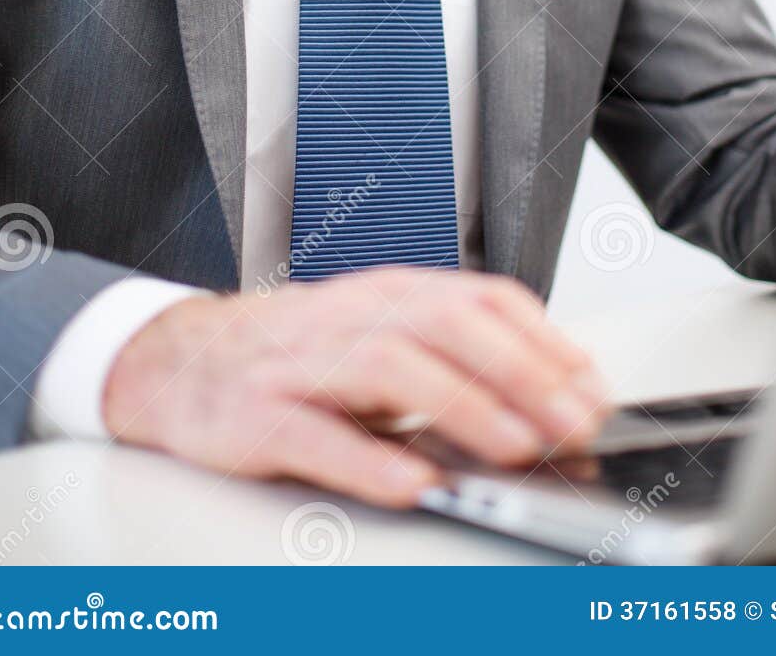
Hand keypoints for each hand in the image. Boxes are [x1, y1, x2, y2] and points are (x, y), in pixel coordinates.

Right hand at [102, 267, 610, 506]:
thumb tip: (549, 401)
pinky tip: (413, 483)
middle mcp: (354, 314)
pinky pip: (319, 434)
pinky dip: (370, 460)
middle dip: (522, 374)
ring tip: (513, 448)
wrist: (182, 362)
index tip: (592, 389)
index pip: (483, 297)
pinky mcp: (259, 413)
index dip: (546, 341)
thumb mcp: (381, 338)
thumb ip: (454, 360)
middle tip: (572, 424)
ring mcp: (304, 361)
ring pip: (392, 367)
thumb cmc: (298, 356)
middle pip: (448, 324)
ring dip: (463, 406)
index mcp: (393, 293)